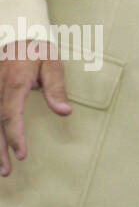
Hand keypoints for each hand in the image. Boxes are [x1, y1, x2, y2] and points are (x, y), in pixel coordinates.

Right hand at [0, 40, 71, 176]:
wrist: (17, 35)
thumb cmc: (37, 50)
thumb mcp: (52, 63)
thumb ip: (57, 88)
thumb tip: (65, 111)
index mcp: (14, 84)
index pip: (11, 116)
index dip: (15, 137)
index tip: (22, 154)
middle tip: (7, 171)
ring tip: (0, 168)